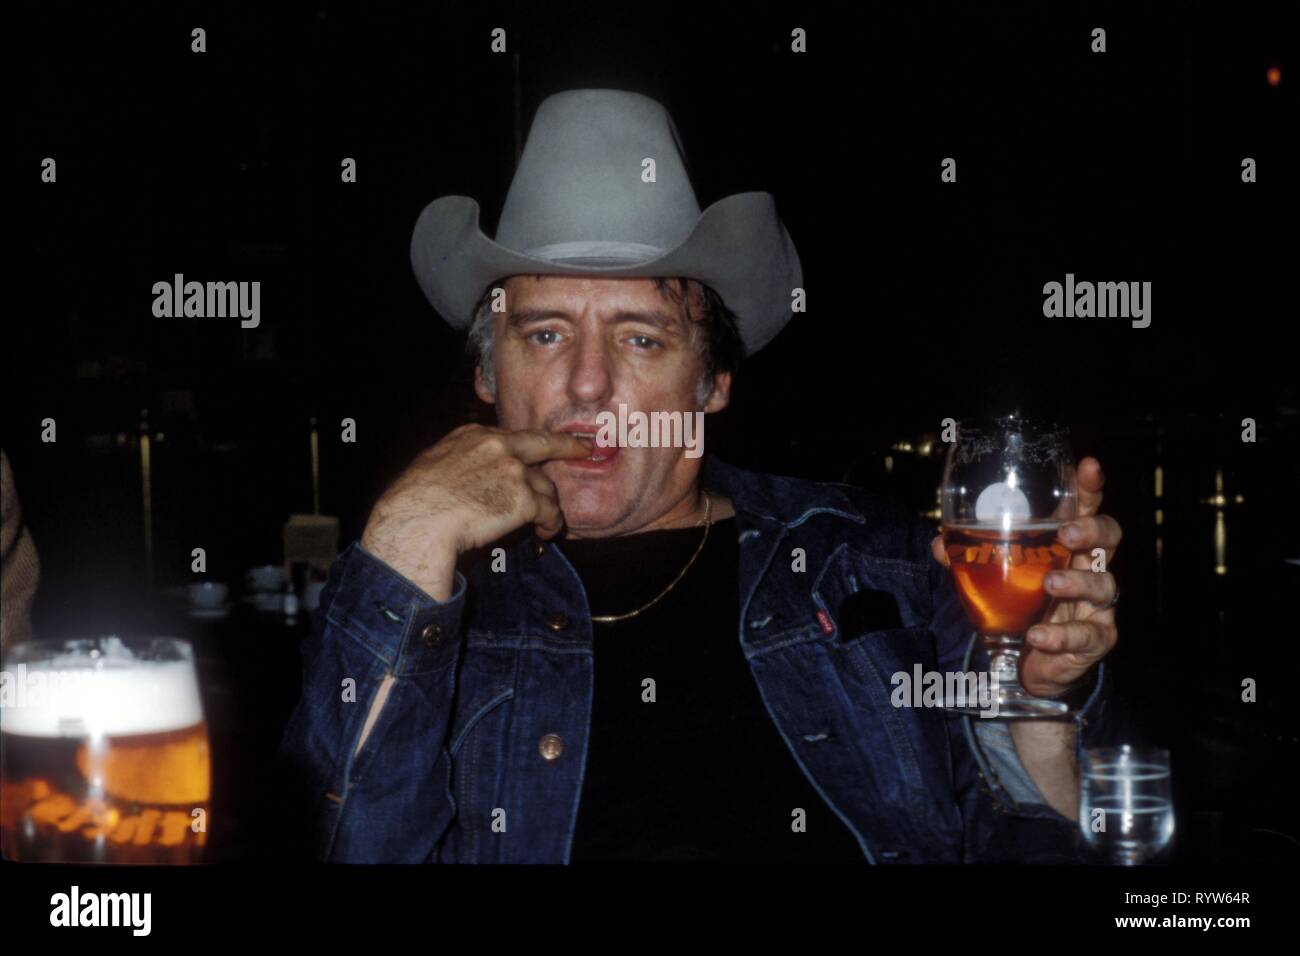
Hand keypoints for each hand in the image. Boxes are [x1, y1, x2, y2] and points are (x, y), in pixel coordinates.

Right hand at [360, 425, 592, 599]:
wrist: (418, 519)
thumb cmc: (415, 501)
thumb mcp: (435, 465)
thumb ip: (461, 462)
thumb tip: (468, 476)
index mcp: (473, 435)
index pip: (512, 436)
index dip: (531, 444)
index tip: (545, 443)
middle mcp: (497, 446)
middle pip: (542, 444)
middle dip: (568, 445)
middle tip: (584, 449)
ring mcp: (513, 470)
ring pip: (545, 486)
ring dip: (548, 505)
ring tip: (546, 523)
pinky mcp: (524, 498)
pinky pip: (549, 511)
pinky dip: (551, 524)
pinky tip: (545, 532)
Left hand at [931, 456, 1120, 697]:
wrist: (1027, 666)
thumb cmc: (1019, 606)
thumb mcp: (994, 578)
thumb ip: (970, 558)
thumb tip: (941, 544)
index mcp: (1067, 546)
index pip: (1085, 509)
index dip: (1089, 487)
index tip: (1087, 466)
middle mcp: (1089, 569)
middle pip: (1110, 538)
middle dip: (1093, 530)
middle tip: (1067, 534)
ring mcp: (1097, 605)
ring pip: (1105, 585)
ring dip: (1077, 583)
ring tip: (1050, 585)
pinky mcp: (1095, 639)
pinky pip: (1086, 635)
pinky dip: (1061, 635)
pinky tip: (1037, 636)